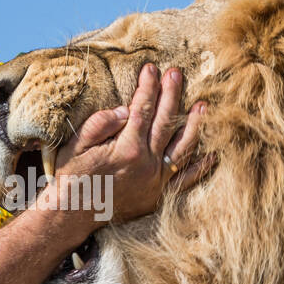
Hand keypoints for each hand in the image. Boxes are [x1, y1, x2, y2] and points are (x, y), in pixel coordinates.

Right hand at [51, 63, 210, 224]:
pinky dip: (200, 167)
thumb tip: (125, 108)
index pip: (142, 108)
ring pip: (183, 147)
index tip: (151, 68)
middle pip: (166, 121)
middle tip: (177, 73)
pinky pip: (186, 180)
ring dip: (194, 124)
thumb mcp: (76, 146)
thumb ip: (100, 124)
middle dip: (172, 94)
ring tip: (203, 105)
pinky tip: (212, 154)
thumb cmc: (71, 178)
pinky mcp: (159, 195)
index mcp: (126, 147)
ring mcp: (156, 180)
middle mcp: (146, 163)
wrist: (73, 216)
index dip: (148, 86)